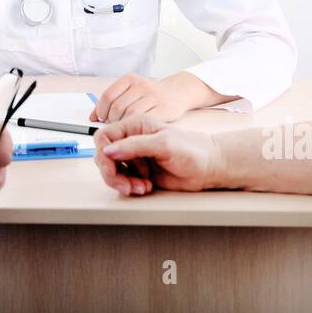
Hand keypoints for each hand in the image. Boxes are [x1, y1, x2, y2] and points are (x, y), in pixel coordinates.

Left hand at [89, 72, 211, 122]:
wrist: (177, 92)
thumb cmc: (149, 96)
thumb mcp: (130, 92)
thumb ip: (112, 102)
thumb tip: (92, 117)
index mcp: (130, 79)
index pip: (108, 96)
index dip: (101, 111)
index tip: (102, 118)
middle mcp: (141, 85)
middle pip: (117, 107)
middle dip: (112, 121)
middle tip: (114, 126)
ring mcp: (153, 97)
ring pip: (130, 115)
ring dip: (124, 126)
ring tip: (125, 129)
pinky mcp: (163, 109)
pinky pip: (144, 122)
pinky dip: (136, 129)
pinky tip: (136, 131)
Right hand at [93, 115, 220, 195]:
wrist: (208, 167)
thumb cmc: (192, 150)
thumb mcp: (163, 144)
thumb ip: (134, 146)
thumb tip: (108, 150)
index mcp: (135, 125)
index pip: (104, 136)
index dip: (102, 153)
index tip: (110, 167)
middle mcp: (132, 139)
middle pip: (104, 156)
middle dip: (112, 173)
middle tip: (126, 186)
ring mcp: (135, 156)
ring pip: (112, 170)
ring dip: (122, 182)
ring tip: (141, 187)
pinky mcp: (139, 171)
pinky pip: (123, 180)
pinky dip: (130, 186)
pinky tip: (146, 186)